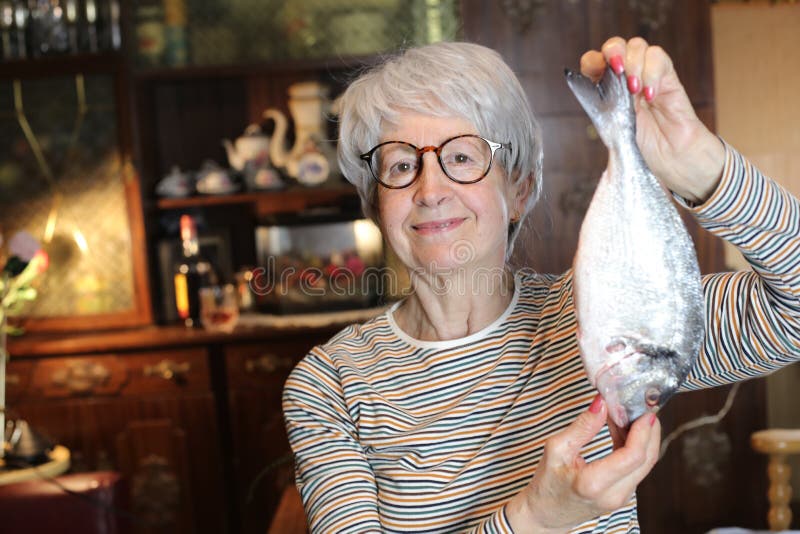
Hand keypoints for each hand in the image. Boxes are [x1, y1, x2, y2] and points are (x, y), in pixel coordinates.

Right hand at [505, 395, 660, 532]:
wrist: (546, 514)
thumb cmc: (547, 484)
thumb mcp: (556, 450)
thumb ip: (582, 427)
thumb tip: (602, 404)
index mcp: (593, 483)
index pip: (632, 456)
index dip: (643, 431)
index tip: (642, 411)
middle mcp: (613, 494)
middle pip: (647, 459)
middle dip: (649, 430)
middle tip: (641, 406)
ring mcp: (622, 498)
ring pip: (646, 464)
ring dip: (643, 437)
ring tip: (628, 414)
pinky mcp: (624, 495)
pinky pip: (638, 468)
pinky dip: (636, 446)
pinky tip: (623, 429)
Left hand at [580, 36, 724, 203]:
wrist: (671, 158)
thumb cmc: (642, 147)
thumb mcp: (613, 131)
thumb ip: (603, 112)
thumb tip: (591, 93)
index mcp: (606, 90)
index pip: (594, 62)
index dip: (592, 61)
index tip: (593, 71)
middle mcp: (625, 78)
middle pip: (616, 45)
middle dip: (613, 52)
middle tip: (616, 71)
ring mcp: (647, 75)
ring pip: (638, 46)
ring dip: (633, 63)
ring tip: (634, 90)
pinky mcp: (668, 77)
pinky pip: (659, 58)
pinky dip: (652, 72)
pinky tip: (650, 95)